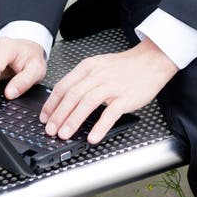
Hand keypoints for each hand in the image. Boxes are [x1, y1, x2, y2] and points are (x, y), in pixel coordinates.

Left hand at [40, 38, 177, 144]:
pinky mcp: (126, 97)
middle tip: (50, 130)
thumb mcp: (100, 66)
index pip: (63, 85)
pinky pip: (110, 113)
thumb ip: (84, 79)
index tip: (44, 117)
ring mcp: (112, 86)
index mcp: (89, 67)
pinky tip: (92, 137)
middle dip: (58, 115)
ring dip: (73, 120)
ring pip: (87, 103)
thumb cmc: (126, 66)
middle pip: (72, 95)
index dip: (51, 104)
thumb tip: (66, 100)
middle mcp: (98, 75)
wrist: (152, 60)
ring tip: (64, 134)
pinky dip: (100, 126)